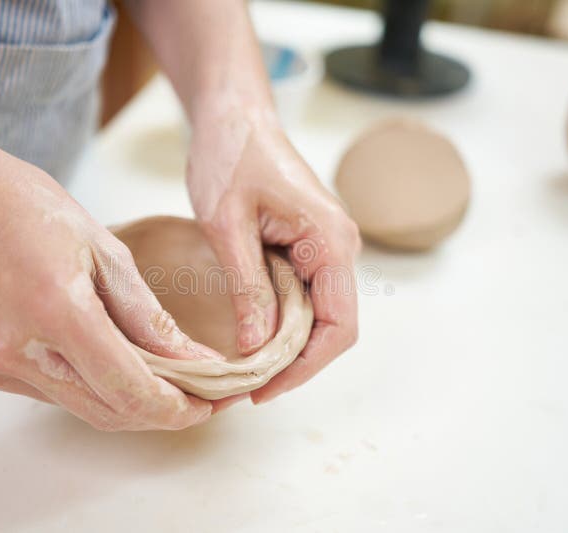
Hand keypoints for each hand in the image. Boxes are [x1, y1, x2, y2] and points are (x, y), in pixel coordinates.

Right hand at [0, 142, 218, 429]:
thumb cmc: (31, 210)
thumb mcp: (106, 250)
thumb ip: (148, 316)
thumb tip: (193, 361)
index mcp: (54, 309)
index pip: (128, 388)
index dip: (175, 408)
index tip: (208, 404)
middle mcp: (15, 349)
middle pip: (106, 411)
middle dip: (159, 411)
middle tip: (197, 397)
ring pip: (79, 406)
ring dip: (124, 398)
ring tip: (160, 376)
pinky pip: (49, 392)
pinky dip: (85, 383)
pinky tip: (103, 357)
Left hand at [187, 109, 360, 403]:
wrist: (233, 117)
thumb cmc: (230, 156)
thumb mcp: (227, 227)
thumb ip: (247, 289)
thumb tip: (256, 349)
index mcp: (330, 240)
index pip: (338, 325)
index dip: (305, 366)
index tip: (263, 388)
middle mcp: (339, 246)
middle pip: (332, 326)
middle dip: (294, 361)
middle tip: (246, 385)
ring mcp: (326, 246)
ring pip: (318, 314)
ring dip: (287, 344)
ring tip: (245, 367)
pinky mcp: (308, 245)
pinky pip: (304, 295)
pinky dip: (281, 321)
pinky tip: (251, 334)